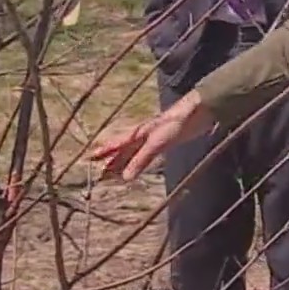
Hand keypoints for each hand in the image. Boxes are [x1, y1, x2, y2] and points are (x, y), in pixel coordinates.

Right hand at [87, 91, 215, 181]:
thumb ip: (141, 160)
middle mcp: (143, 135)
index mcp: (138, 133)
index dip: (104, 151)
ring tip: (116, 173)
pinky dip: (139, 161)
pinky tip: (139, 165)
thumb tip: (126, 177)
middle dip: (112, 160)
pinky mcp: (166, 141)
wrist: (198, 112)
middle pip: (123, 150)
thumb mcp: (156, 143)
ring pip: (134, 152)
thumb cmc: (175, 123)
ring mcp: (154, 138)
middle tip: (101, 173)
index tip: (90, 157)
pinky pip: (146, 154)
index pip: (117, 143)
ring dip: (124, 162)